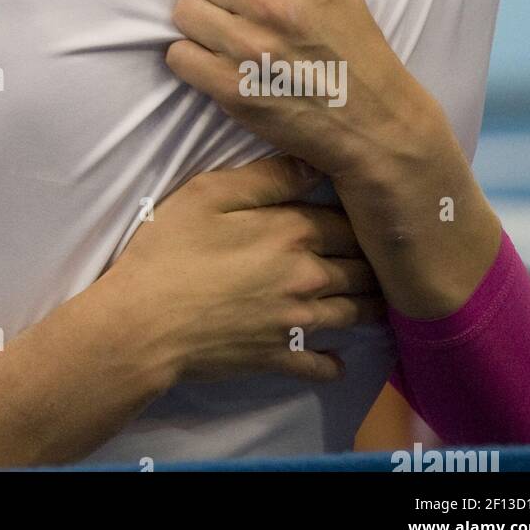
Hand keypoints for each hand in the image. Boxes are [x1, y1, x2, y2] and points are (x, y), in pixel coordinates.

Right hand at [107, 154, 383, 385]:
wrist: (144, 323)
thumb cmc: (170, 250)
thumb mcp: (208, 194)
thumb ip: (266, 178)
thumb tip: (316, 165)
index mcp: (292, 232)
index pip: (349, 223)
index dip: (362, 218)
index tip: (371, 215)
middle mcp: (308, 278)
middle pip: (362, 270)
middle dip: (375, 262)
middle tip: (384, 257)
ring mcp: (297, 324)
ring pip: (353, 314)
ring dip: (369, 305)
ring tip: (377, 299)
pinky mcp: (280, 359)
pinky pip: (322, 365)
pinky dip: (334, 362)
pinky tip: (336, 359)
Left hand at [167, 0, 436, 183]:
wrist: (373, 121)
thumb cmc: (352, 45)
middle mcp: (274, 5)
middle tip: (230, 4)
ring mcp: (251, 49)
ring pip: (183, 11)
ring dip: (199, 22)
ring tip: (224, 33)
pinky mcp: (232, 90)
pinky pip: (179, 55)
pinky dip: (192, 59)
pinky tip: (216, 61)